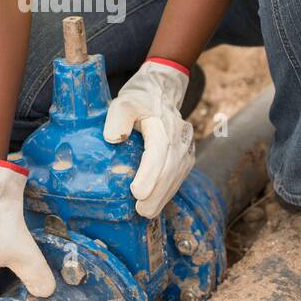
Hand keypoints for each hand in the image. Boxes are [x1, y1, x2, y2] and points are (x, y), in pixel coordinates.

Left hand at [103, 57, 195, 217]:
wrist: (163, 88)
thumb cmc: (140, 97)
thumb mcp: (123, 101)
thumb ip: (117, 118)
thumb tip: (113, 139)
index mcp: (162, 123)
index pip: (159, 152)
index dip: (149, 175)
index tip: (136, 192)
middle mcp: (179, 136)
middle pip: (171, 169)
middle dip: (157, 193)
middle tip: (141, 212)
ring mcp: (186, 145)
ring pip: (178, 175)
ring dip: (163, 196)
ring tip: (147, 212)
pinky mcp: (187, 153)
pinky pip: (179, 175)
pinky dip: (168, 190)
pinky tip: (156, 202)